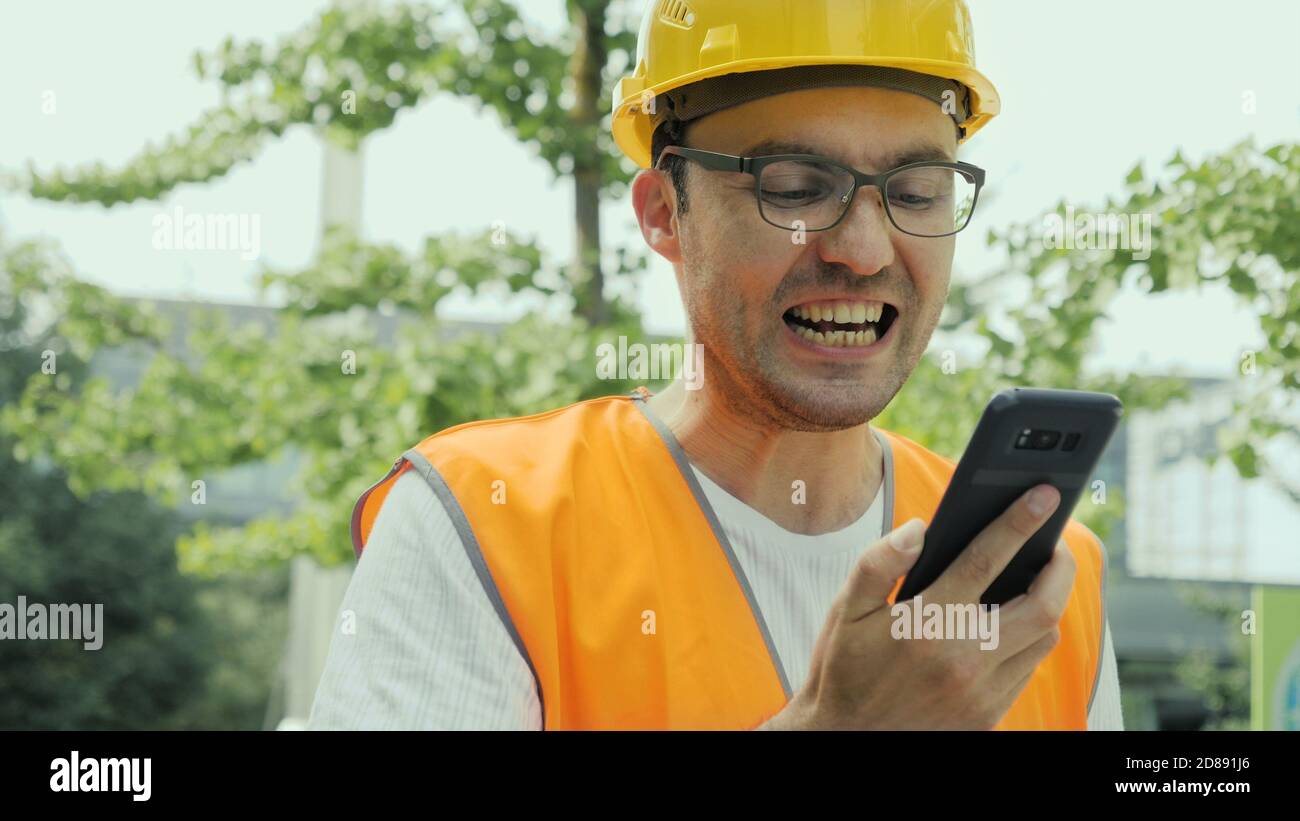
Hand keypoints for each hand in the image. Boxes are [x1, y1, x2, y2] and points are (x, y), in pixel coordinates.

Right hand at [758, 484, 1075, 729]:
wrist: (845, 737)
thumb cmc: (844, 668)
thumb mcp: (846, 610)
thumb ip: (879, 563)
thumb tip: (919, 529)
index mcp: (927, 625)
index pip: (986, 561)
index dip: (1019, 523)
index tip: (1043, 496)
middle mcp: (963, 659)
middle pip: (1042, 605)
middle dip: (1060, 567)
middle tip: (1055, 546)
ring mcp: (981, 692)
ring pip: (1044, 639)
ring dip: (1048, 604)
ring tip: (1035, 581)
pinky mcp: (988, 714)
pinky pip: (1028, 668)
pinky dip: (1030, 639)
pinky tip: (1012, 623)